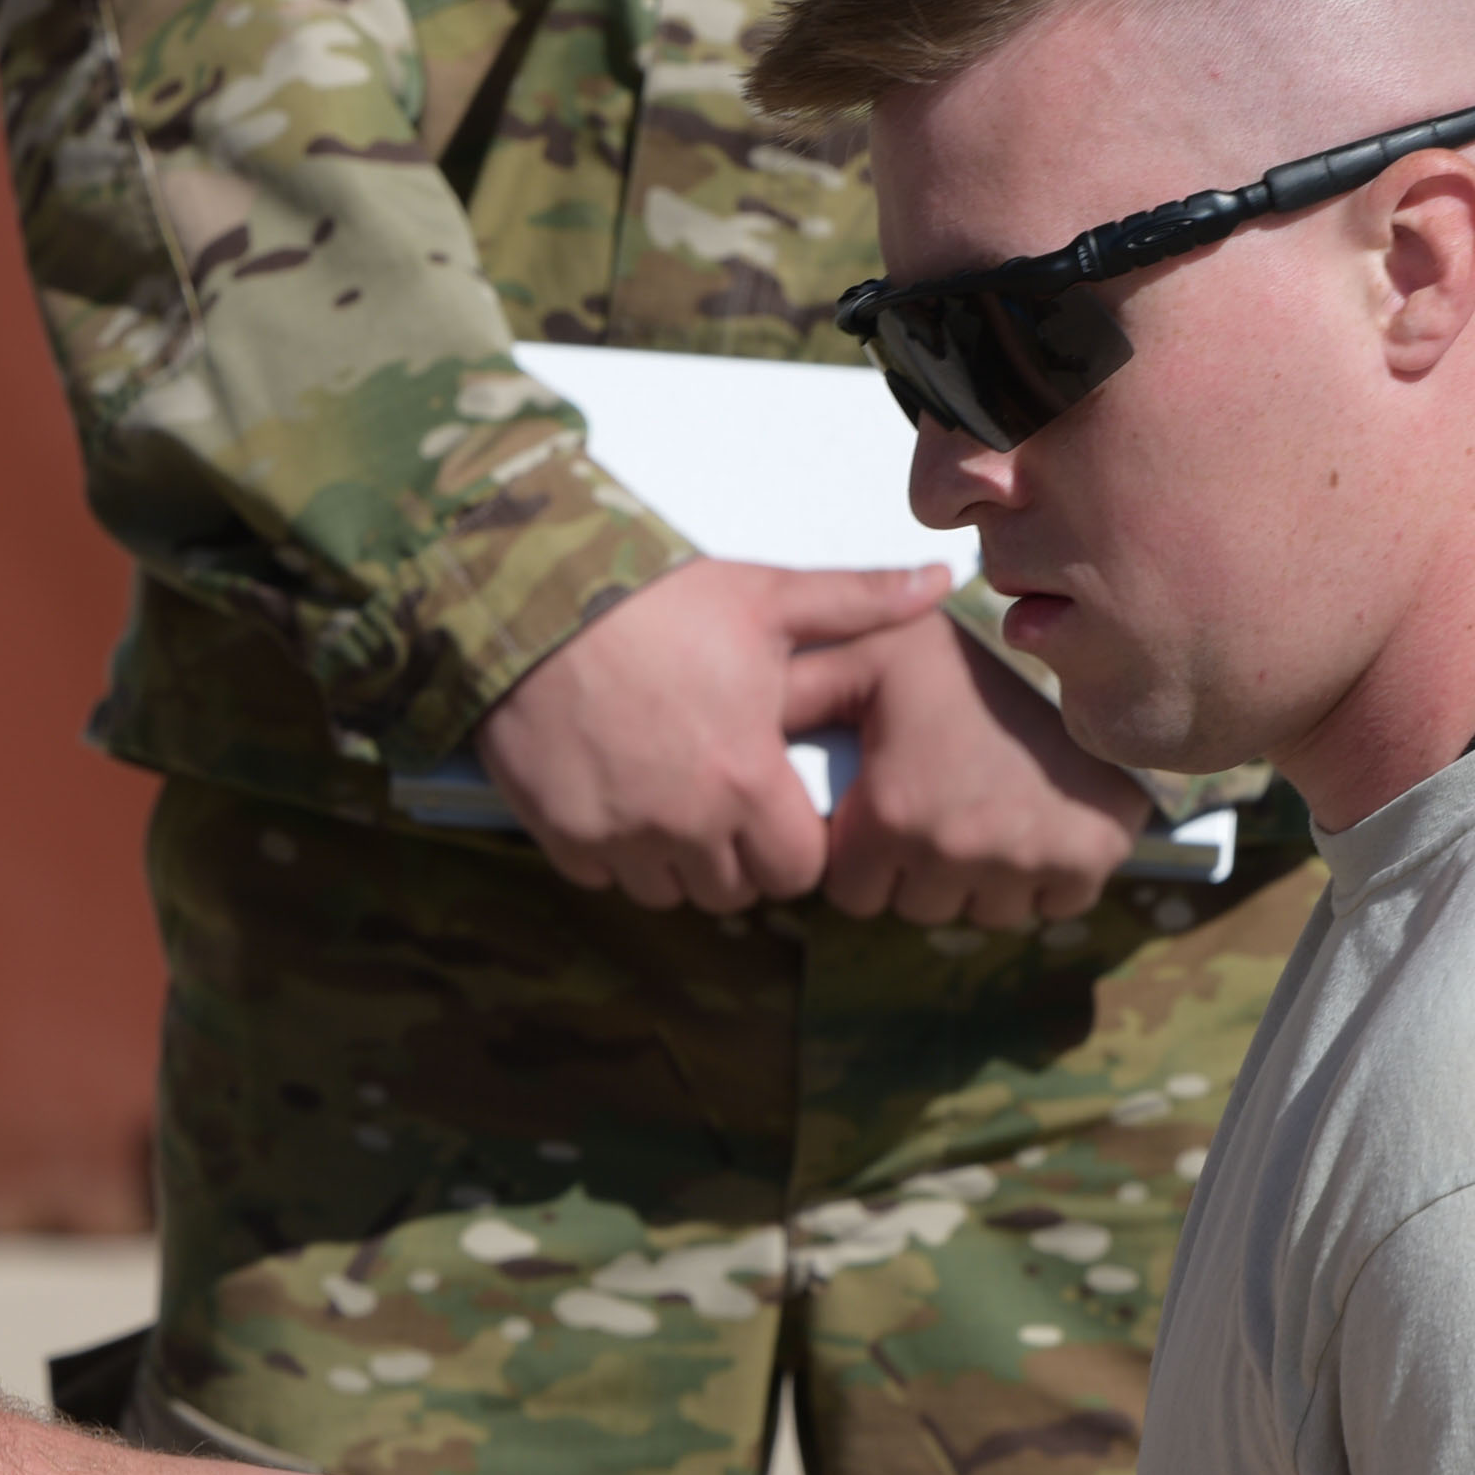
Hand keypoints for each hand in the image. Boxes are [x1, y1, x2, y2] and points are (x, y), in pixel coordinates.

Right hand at [470, 562, 959, 912]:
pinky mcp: (561, 835)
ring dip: (674, 863)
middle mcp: (686, 825)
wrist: (530, 603)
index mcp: (745, 780)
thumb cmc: (653, 601)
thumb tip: (943, 581)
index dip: (793, 847)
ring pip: (665, 893)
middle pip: (732, 893)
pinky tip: (614, 796)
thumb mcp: (762, 596)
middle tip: (722, 802)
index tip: (775, 807)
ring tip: (669, 802)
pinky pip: (599, 877)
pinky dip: (610, 852)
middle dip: (735, 859)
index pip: (795, 872)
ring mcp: (619, 836)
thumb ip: (856, 601)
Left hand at [786, 609, 1147, 928]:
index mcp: (890, 814)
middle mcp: (953, 851)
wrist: (1087, 642)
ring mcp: (1023, 862)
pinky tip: (1038, 823)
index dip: (864, 856)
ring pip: (985, 914)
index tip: (884, 815)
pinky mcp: (1087, 860)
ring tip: (987, 812)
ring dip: (982, 879)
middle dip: (920, 871)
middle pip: (918, 908)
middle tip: (940, 805)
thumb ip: (801, 692)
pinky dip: (1047, 878)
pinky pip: (1053, 906)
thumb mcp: (872, 654)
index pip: (854, 894)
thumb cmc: (966, 648)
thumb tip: (734, 720)